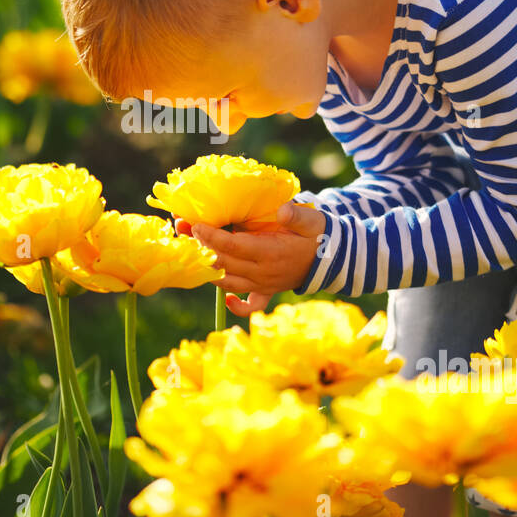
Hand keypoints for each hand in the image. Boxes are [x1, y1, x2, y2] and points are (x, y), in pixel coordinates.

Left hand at [175, 202, 327, 317]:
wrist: (334, 258)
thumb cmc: (318, 234)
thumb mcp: (312, 220)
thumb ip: (297, 215)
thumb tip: (283, 211)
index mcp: (271, 252)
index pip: (234, 247)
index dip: (212, 237)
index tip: (195, 225)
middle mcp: (264, 272)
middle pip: (225, 263)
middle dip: (201, 247)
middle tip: (182, 229)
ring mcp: (264, 284)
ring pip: (229, 282)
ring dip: (208, 269)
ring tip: (190, 251)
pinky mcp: (267, 291)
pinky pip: (251, 305)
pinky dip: (236, 305)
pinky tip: (225, 297)